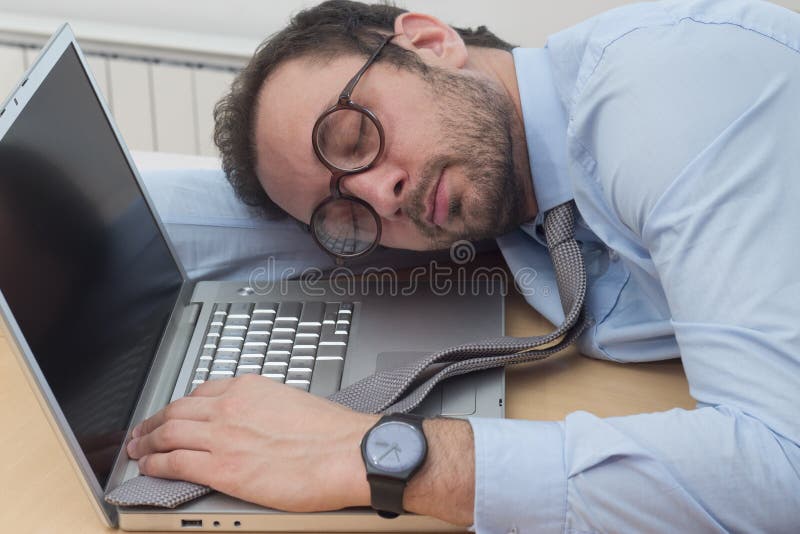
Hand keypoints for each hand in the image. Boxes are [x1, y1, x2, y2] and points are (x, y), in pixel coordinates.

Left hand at [126, 375, 378, 511]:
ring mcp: (223, 436)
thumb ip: (265, 408)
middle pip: (176, 410)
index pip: (201, 392)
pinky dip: (155, 463)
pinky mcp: (222, 467)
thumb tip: (256, 422)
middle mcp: (230, 406)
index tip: (174, 413)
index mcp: (249, 388)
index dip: (180, 405)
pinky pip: (174, 462)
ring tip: (138, 449)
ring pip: (168, 433)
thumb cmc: (332, 434)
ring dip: (147, 441)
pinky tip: (148, 467)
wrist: (348, 453)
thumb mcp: (292, 403)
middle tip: (143, 431)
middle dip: (154, 421)